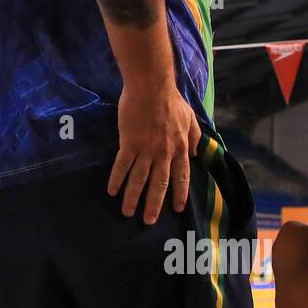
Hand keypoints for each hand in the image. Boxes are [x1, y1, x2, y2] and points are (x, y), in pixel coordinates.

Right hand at [108, 81, 200, 223]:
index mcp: (179, 148)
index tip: (177, 208)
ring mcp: (146, 150)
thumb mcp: (190, 119)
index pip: (181, 177)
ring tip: (128, 213)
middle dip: (154, 205)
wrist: (151, 86)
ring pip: (139, 180)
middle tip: (148, 221)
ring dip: (133, 198)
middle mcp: (164, 154)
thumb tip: (195, 154)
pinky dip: (117, 179)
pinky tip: (111, 191)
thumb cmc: (171, 100)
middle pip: (159, 185)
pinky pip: (122, 166)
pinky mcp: (129, 144)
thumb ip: (194, 137)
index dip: (179, 194)